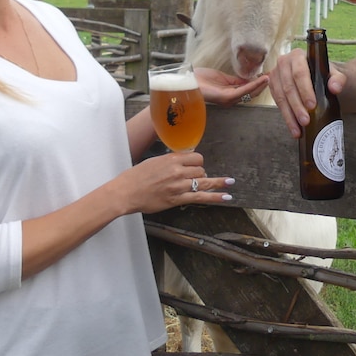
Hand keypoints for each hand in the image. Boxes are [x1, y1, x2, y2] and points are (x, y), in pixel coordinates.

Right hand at [116, 150, 233, 213]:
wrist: (125, 192)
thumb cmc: (136, 177)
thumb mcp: (153, 162)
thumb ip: (169, 161)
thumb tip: (181, 160)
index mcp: (171, 159)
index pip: (195, 157)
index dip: (197, 162)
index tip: (195, 166)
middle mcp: (177, 170)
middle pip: (200, 169)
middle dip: (200, 174)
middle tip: (193, 179)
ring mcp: (178, 185)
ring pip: (203, 181)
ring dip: (215, 182)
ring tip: (230, 182)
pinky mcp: (178, 199)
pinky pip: (201, 197)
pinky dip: (215, 197)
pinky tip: (226, 196)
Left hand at [194, 67, 268, 105]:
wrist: (189, 79)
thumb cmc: (201, 79)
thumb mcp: (222, 78)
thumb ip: (236, 80)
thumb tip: (249, 78)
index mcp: (230, 95)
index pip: (248, 90)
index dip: (259, 83)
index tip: (268, 76)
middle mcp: (231, 100)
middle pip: (252, 93)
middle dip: (263, 85)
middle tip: (274, 75)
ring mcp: (229, 99)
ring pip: (250, 92)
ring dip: (261, 84)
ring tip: (270, 77)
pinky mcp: (226, 97)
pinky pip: (244, 91)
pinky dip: (254, 85)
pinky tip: (261, 79)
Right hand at [268, 49, 345, 137]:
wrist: (314, 74)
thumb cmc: (323, 72)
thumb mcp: (333, 73)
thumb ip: (338, 79)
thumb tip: (335, 88)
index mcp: (297, 55)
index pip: (299, 73)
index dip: (305, 90)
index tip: (312, 105)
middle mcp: (283, 62)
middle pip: (288, 87)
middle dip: (297, 106)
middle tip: (305, 121)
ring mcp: (275, 74)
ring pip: (281, 97)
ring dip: (290, 115)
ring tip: (299, 129)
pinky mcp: (272, 86)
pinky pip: (277, 103)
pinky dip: (286, 117)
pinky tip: (293, 127)